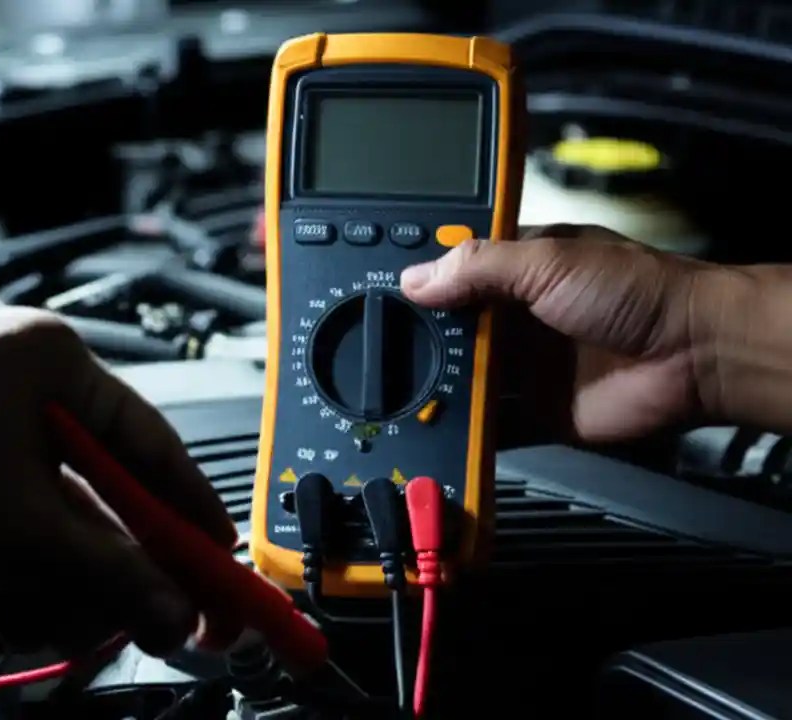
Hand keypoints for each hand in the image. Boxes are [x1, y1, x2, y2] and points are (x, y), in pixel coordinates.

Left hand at [0, 307, 235, 657]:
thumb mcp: (25, 529)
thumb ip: (113, 574)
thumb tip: (173, 608)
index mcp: (49, 363)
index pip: (151, 444)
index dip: (190, 511)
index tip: (218, 566)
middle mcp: (7, 386)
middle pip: (95, 491)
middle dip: (109, 566)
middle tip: (145, 620)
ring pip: (38, 520)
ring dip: (46, 580)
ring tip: (39, 620)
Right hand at [399, 224, 736, 441]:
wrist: (697, 355)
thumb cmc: (637, 291)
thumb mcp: (550, 259)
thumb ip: (480, 267)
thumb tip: (414, 279)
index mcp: (518, 270)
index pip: (453, 274)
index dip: (418, 284)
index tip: (374, 294)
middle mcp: (517, 318)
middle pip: (450, 333)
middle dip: (418, 343)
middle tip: (374, 352)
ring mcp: (525, 368)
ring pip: (463, 382)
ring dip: (434, 390)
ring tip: (391, 395)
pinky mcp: (536, 414)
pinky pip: (490, 427)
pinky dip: (464, 434)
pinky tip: (429, 433)